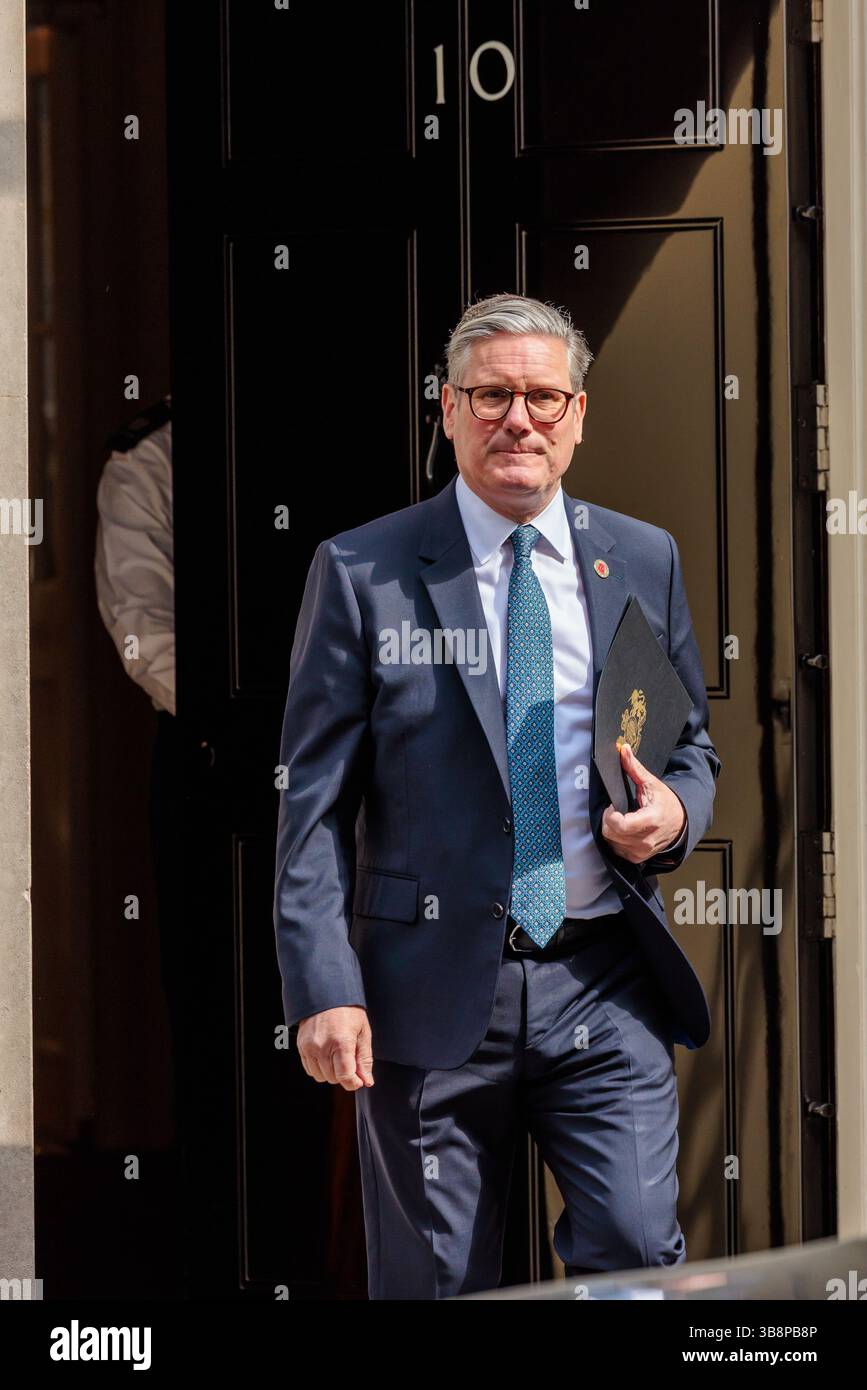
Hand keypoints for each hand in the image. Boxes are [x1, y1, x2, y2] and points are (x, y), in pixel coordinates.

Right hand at [296, 1006, 373, 1089]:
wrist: (326, 994)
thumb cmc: (348, 1012)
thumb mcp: (363, 1032)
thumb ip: (364, 1059)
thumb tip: (366, 1081)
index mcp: (341, 1042)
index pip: (345, 1077)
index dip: (353, 1083)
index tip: (358, 1080)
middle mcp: (322, 1046)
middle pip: (333, 1078)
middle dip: (344, 1074)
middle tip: (349, 1059)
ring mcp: (309, 1047)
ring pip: (321, 1077)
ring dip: (331, 1072)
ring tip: (337, 1055)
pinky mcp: (301, 1047)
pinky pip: (310, 1070)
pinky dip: (319, 1068)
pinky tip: (326, 1054)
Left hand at [601, 742, 685, 864]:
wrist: (681, 823)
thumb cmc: (665, 802)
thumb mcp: (651, 783)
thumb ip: (634, 768)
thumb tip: (623, 749)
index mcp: (651, 820)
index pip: (620, 825)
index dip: (611, 815)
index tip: (613, 806)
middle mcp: (647, 840)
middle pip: (611, 833)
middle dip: (608, 820)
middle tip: (615, 810)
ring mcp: (642, 852)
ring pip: (611, 842)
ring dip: (611, 830)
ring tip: (621, 818)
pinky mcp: (638, 858)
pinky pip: (616, 850)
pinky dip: (615, 840)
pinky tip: (623, 830)